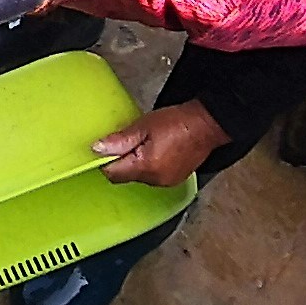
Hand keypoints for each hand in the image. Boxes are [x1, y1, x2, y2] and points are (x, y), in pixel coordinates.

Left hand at [95, 101, 226, 186]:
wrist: (207, 124)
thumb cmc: (178, 122)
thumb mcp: (143, 126)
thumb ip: (119, 141)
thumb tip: (98, 149)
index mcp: (146, 168)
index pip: (113, 174)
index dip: (106, 161)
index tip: (106, 147)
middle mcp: (156, 180)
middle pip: (126, 176)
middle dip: (122, 161)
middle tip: (129, 140)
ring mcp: (167, 182)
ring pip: (139, 176)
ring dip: (136, 163)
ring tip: (146, 142)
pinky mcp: (175, 179)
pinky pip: (153, 175)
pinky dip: (149, 165)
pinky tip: (156, 149)